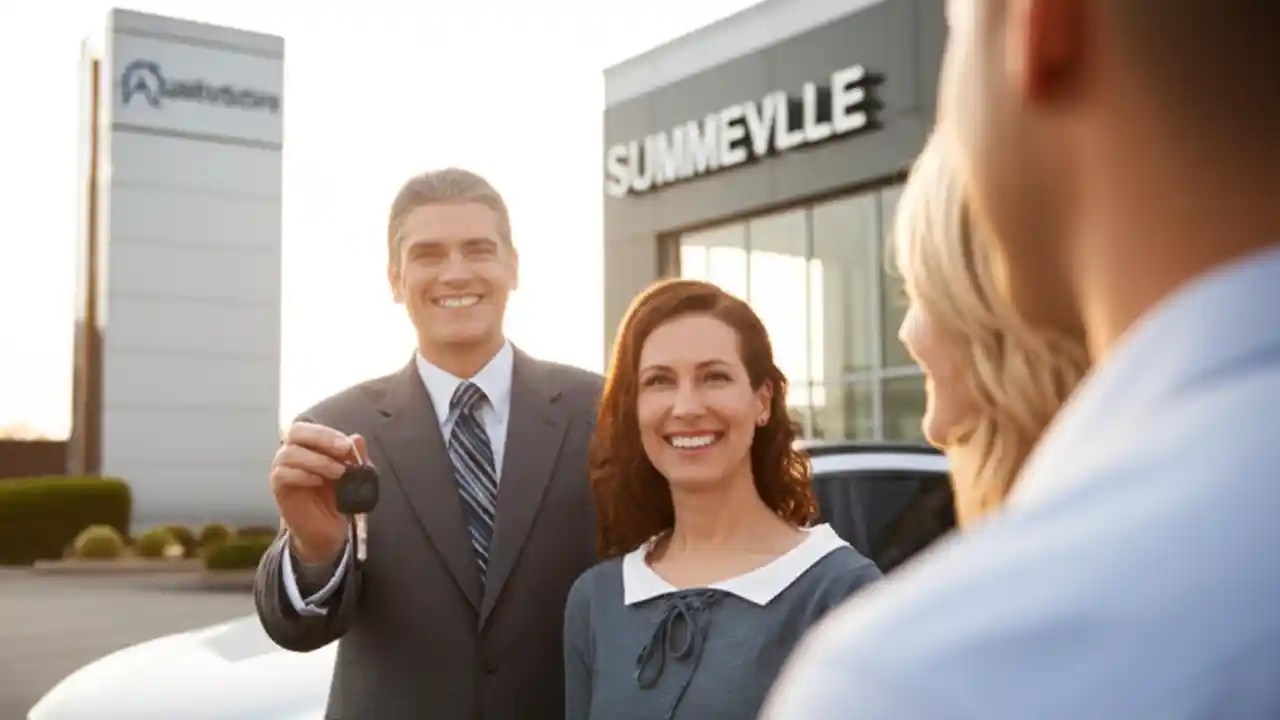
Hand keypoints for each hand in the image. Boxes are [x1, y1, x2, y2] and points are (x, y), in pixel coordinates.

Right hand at [270, 421, 364, 564]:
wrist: (329, 530)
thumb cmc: (339, 497)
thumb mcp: (355, 475)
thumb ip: (356, 457)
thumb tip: (356, 438)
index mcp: (309, 446)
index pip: (310, 427)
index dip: (327, 432)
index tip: (347, 445)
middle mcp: (292, 453)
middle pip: (295, 432)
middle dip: (321, 438)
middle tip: (342, 450)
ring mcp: (283, 470)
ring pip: (289, 453)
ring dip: (317, 460)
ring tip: (338, 472)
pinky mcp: (279, 489)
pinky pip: (281, 474)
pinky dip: (302, 475)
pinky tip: (318, 481)